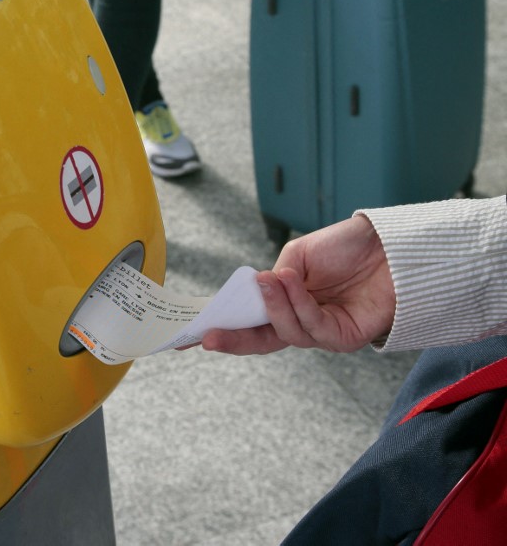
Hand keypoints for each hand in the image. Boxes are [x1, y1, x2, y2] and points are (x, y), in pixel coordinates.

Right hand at [201, 215, 394, 354]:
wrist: (388, 245)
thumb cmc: (345, 248)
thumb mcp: (296, 256)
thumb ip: (275, 279)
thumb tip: (258, 292)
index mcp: (286, 303)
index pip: (252, 322)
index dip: (225, 329)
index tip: (196, 333)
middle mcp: (301, 321)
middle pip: (262, 340)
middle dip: (234, 340)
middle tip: (208, 337)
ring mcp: (322, 332)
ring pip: (287, 332)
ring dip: (275, 305)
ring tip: (271, 278)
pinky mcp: (344, 337)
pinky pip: (314, 326)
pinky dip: (298, 304)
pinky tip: (290, 282)